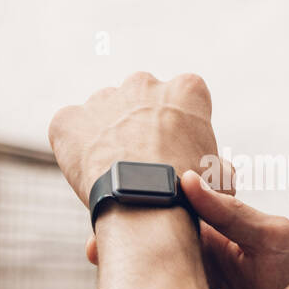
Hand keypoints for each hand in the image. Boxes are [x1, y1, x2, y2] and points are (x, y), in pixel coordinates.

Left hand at [47, 72, 217, 205]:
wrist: (145, 206)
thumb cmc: (190, 193)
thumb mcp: (220, 176)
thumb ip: (216, 162)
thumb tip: (217, 169)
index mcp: (187, 89)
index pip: (184, 101)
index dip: (178, 129)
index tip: (175, 153)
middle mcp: (143, 82)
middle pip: (140, 101)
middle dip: (140, 126)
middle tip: (143, 164)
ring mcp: (102, 98)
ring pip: (103, 114)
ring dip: (107, 135)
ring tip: (115, 173)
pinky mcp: (68, 119)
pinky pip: (69, 131)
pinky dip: (75, 150)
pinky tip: (88, 174)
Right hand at [86, 170, 288, 288]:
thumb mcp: (274, 236)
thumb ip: (231, 212)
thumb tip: (187, 181)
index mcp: (217, 241)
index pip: (171, 225)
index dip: (141, 220)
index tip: (112, 216)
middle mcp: (205, 271)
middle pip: (157, 260)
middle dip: (128, 256)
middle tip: (98, 252)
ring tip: (160, 286)